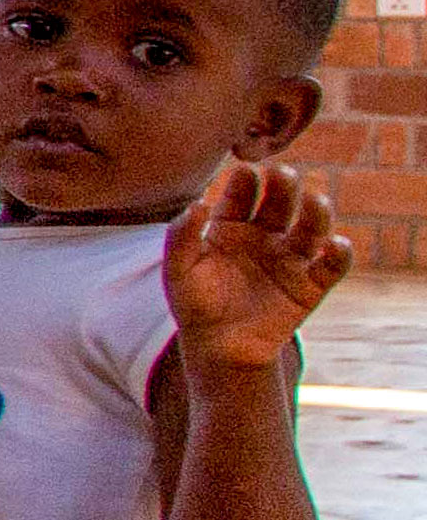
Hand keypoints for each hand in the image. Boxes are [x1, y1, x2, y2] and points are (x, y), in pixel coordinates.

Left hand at [165, 158, 351, 368]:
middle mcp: (264, 236)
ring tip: (315, 200)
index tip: (245, 171)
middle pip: (279, 204)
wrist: (218, 347)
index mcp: (231, 227)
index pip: (241, 196)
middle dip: (283, 187)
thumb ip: (181, 237)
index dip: (244, 183)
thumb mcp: (178, 271)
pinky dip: (340, 255)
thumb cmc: (195, 304)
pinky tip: (336, 244)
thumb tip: (197, 203)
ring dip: (316, 214)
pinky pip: (331, 268)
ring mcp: (289, 259)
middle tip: (283, 173)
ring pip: (310, 229)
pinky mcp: (311, 286)